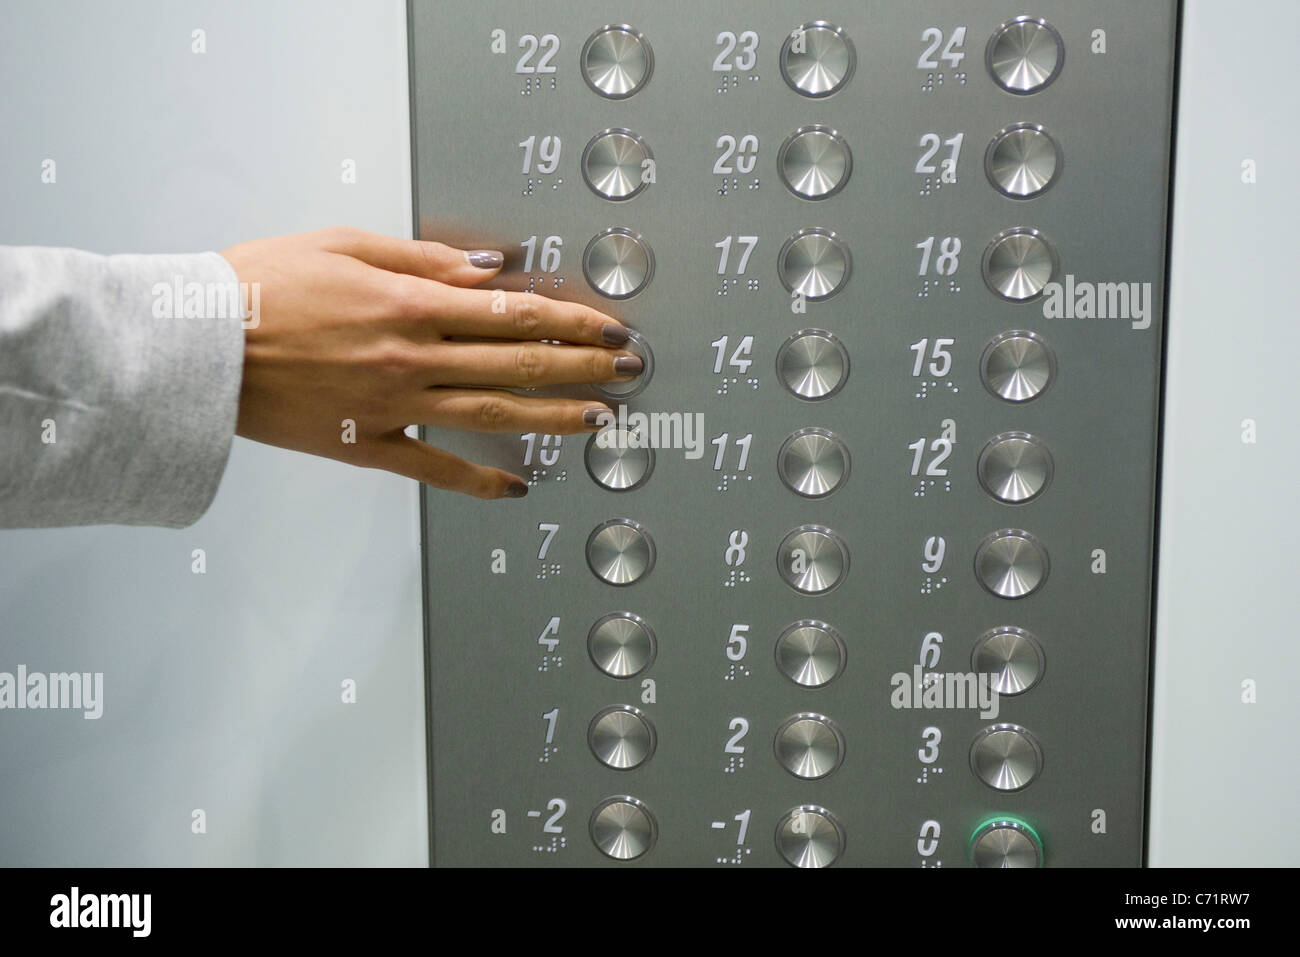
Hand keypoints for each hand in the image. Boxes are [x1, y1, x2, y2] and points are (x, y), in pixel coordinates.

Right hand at [221, 227, 638, 497]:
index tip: (609, 325)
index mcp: (408, 305)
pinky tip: (517, 485)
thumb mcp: (343, 245)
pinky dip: (480, 479)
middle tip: (630, 368)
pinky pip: (436, 468)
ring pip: (493, 413)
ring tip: (602, 419)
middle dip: (583, 365)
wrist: (197, 345)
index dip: (571, 320)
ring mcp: (394, 406)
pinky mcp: (369, 445)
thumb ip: (423, 261)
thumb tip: (487, 271)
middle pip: (518, 362)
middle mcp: (411, 358)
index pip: (512, 313)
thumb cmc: (261, 286)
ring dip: (554, 416)